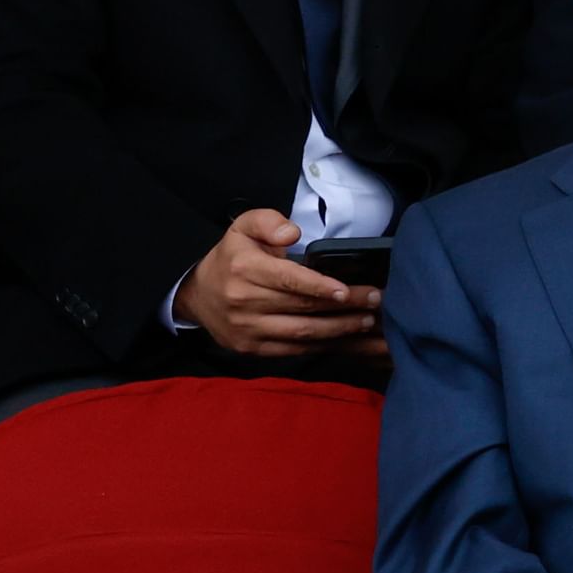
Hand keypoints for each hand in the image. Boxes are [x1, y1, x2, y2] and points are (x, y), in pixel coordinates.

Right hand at [180, 209, 378, 359]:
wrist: (197, 294)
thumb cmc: (232, 258)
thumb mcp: (244, 227)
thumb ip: (268, 222)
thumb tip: (291, 234)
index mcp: (244, 269)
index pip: (288, 280)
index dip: (319, 287)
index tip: (347, 290)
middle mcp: (243, 301)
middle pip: (302, 307)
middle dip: (344, 307)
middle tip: (375, 301)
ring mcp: (247, 329)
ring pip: (302, 333)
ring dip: (339, 330)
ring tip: (367, 321)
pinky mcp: (252, 348)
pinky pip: (295, 351)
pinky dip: (324, 346)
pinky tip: (348, 338)